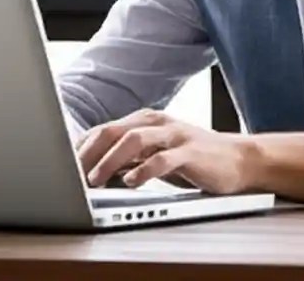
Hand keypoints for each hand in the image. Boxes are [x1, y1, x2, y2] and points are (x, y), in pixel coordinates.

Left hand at [76, 109, 259, 194]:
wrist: (239, 159)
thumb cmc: (194, 158)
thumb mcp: (157, 154)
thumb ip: (129, 157)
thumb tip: (94, 168)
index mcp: (145, 120)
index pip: (104, 129)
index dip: (81, 148)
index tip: (64, 167)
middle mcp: (157, 123)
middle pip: (113, 130)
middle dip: (89, 152)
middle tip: (73, 174)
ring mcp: (174, 136)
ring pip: (134, 140)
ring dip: (110, 160)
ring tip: (95, 178)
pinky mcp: (190, 152)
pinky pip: (163, 159)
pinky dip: (143, 170)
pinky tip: (130, 182)